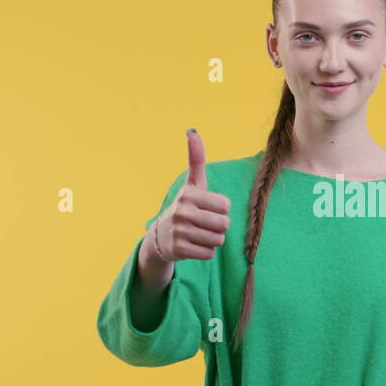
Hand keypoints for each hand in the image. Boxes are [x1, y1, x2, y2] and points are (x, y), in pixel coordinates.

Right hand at [154, 129, 231, 260]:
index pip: (225, 205)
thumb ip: (196, 159)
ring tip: (199, 234)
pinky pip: (209, 253)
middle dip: (220, 226)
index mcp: (189, 194)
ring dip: (213, 239)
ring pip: (218, 240)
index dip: (221, 209)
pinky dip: (205, 251)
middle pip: (224, 224)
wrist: (161, 236)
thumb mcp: (192, 184)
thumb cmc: (185, 206)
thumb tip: (192, 132)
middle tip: (206, 223)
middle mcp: (182, 212)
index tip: (209, 208)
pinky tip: (194, 245)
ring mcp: (179, 232)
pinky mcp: (178, 250)